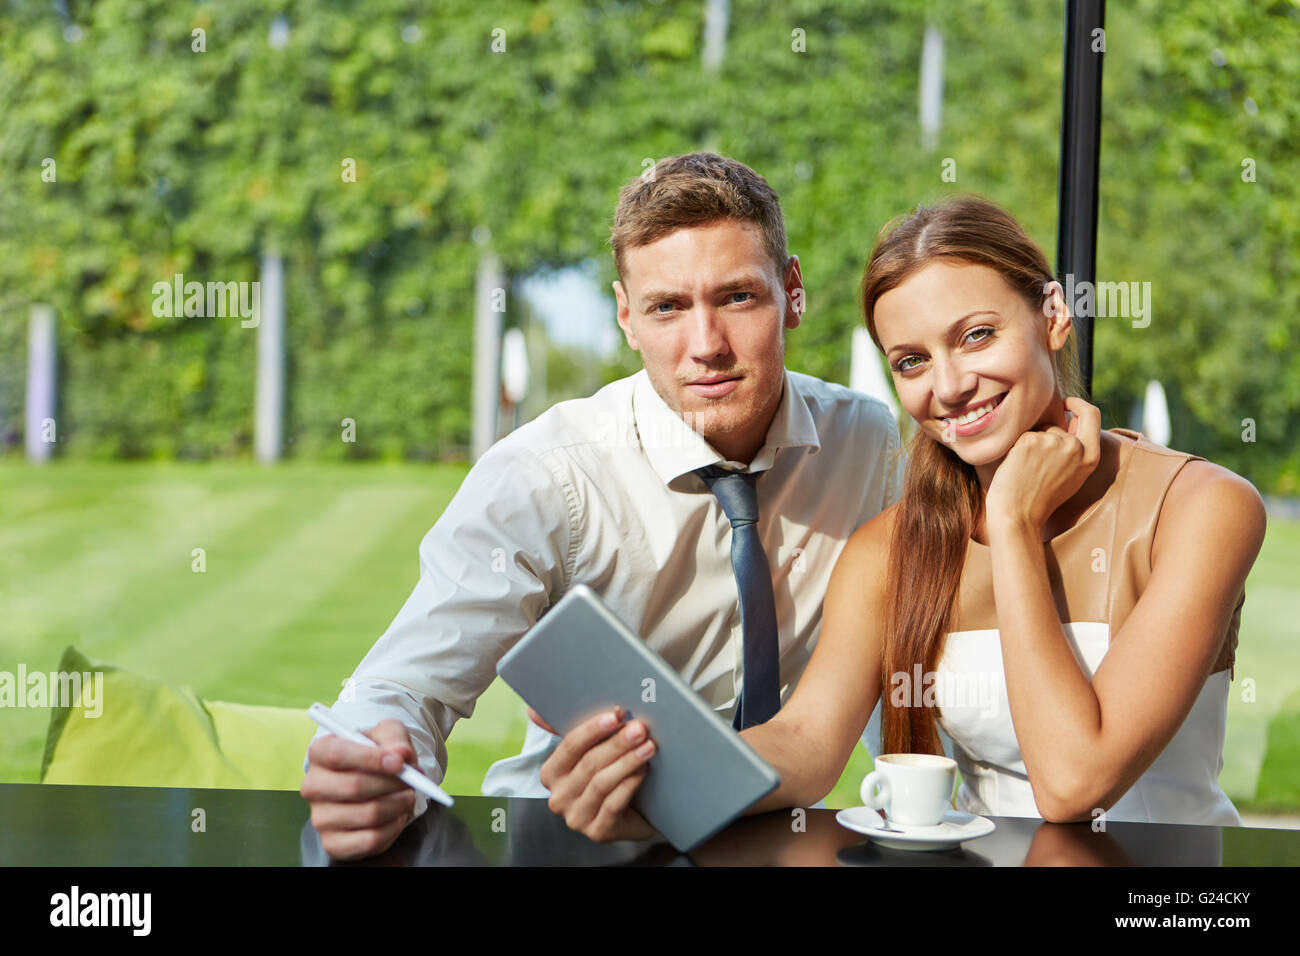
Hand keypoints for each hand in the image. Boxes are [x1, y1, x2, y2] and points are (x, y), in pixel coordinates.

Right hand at [300, 719, 419, 860]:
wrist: (374, 780)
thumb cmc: (377, 754)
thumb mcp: (386, 733)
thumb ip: (394, 737)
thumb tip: (401, 753)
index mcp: (319, 753)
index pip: (337, 754)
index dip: (370, 758)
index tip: (398, 762)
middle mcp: (313, 786)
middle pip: (354, 786)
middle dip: (392, 783)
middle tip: (412, 780)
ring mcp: (320, 818)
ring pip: (368, 814)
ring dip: (398, 805)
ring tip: (406, 796)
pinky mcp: (333, 843)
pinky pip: (371, 840)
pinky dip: (394, 827)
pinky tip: (397, 815)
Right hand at [532, 706, 658, 842]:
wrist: (635, 813)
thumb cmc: (610, 774)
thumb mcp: (592, 751)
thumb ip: (571, 730)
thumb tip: (533, 711)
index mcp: (551, 774)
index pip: (569, 746)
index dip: (593, 729)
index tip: (617, 714)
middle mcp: (558, 798)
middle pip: (588, 764)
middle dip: (617, 743)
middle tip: (639, 729)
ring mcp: (576, 818)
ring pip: (601, 783)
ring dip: (627, 761)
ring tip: (648, 746)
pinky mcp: (597, 833)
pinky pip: (613, 804)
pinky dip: (629, 784)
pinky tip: (643, 770)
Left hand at [985, 397, 1101, 531]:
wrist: (1017, 514)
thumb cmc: (1040, 498)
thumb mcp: (1072, 474)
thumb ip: (1076, 448)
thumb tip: (1071, 418)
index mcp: (1091, 456)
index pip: (1091, 414)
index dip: (1077, 404)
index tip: (1065, 402)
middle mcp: (1076, 447)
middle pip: (1057, 425)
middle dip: (1044, 436)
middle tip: (1031, 460)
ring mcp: (1054, 442)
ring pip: (1038, 431)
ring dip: (1030, 444)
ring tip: (1027, 471)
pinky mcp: (1031, 441)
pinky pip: (1021, 435)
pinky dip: (1016, 448)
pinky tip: (1016, 467)